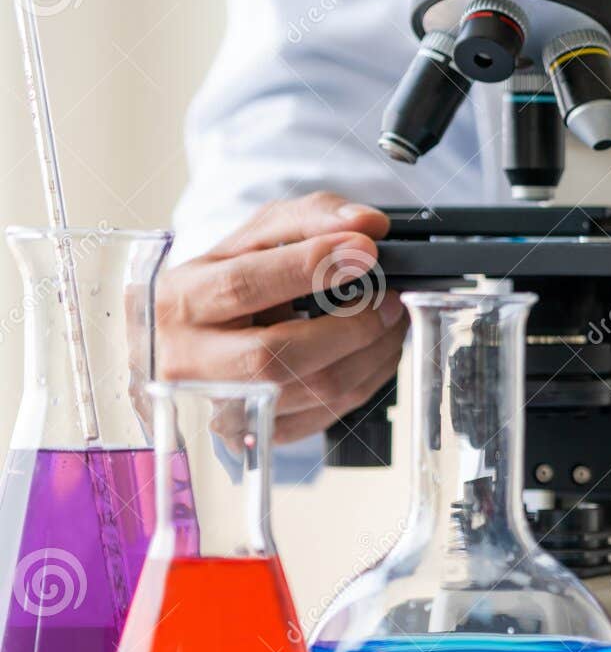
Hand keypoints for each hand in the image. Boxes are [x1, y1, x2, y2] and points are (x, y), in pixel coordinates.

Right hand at [157, 191, 406, 443]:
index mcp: (180, 300)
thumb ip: (308, 218)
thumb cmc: (224, 284)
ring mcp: (221, 404)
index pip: (243, 284)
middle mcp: (189, 359)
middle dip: (349, 325)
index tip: (364, 251)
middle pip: (275, 354)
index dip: (309, 266)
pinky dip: (364, 383)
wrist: (187, 340)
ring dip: (369, 355)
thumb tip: (366, 224)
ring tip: (389, 322)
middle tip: (388, 299)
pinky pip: (323, 417)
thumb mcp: (254, 237)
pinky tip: (374, 354)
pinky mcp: (256, 433)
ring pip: (309, 391)